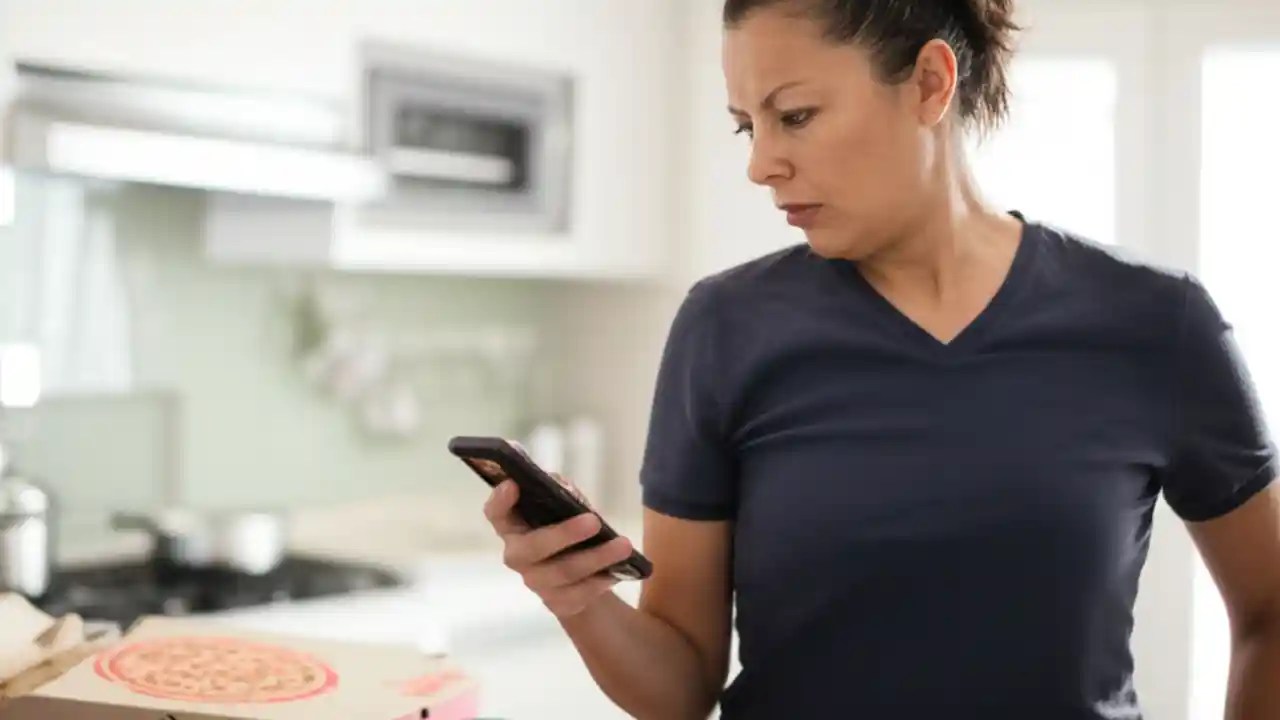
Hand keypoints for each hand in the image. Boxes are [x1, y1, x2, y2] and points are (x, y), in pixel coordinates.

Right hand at [483, 479, 633, 617]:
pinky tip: (617, 572)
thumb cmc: (566, 528)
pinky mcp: (556, 603)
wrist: (581, 574)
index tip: (513, 485)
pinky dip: (600, 582)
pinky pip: (578, 595)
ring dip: (596, 558)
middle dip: (564, 534)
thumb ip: (563, 493)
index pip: (495, 512)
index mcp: (513, 525)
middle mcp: (517, 555)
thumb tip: (567, 490)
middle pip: (532, 548)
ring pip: (563, 572)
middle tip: (594, 521)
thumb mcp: (565, 506)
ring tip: (623, 545)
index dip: (500, 500)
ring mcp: (534, 581)